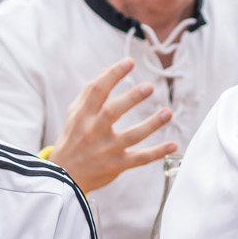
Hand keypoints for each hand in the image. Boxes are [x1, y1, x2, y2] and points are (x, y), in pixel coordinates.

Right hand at [52, 57, 174, 191]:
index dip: (113, 75)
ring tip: (168, 112)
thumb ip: (90, 92)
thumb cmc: (72, 139)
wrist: (64, 176)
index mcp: (83, 115)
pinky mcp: (116, 165)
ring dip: (151, 124)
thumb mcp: (75, 114)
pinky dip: (157, 153)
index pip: (97, 91)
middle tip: (150, 87)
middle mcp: (93, 131)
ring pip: (131, 136)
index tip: (129, 62)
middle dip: (131, 99)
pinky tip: (173, 144)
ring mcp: (106, 150)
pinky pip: (139, 159)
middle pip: (112, 112)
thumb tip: (107, 69)